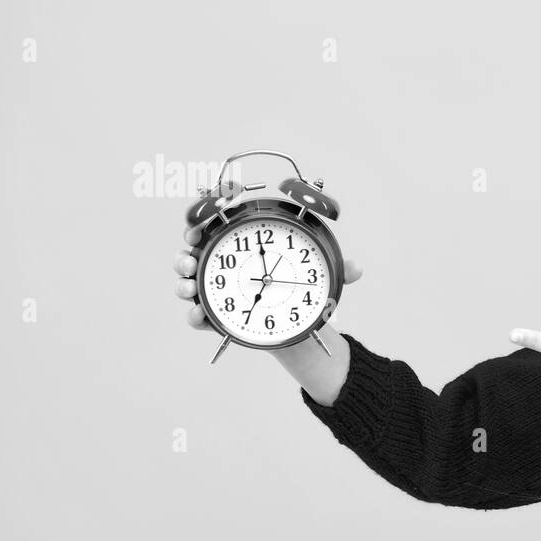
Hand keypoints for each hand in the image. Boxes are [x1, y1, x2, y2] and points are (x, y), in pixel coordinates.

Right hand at [173, 224, 363, 333]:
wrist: (295, 320)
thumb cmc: (300, 286)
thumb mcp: (318, 275)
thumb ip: (335, 269)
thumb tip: (357, 269)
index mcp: (242, 245)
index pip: (215, 226)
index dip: (201, 219)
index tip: (200, 222)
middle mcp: (222, 264)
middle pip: (193, 252)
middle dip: (185, 252)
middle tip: (191, 255)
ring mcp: (216, 290)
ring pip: (188, 282)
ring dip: (183, 282)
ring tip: (190, 287)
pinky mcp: (216, 315)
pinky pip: (198, 315)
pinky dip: (195, 315)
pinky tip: (200, 314)